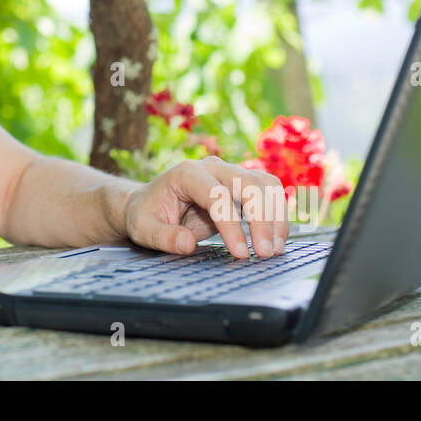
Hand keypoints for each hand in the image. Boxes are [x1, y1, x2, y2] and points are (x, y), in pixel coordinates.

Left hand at [121, 156, 289, 258]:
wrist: (149, 202)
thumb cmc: (146, 214)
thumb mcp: (143, 228)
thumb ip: (163, 236)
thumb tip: (187, 244)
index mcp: (186, 173)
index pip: (217, 195)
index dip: (232, 225)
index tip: (240, 253)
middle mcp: (212, 167)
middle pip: (248, 184)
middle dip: (262, 219)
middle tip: (266, 253)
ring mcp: (229, 172)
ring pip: (264, 185)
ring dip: (276, 216)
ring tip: (275, 249)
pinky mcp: (241, 184)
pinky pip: (268, 192)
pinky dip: (277, 213)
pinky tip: (277, 238)